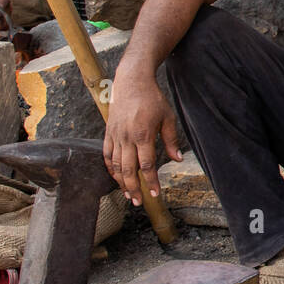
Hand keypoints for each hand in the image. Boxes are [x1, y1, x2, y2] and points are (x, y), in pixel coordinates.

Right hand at [102, 70, 182, 205]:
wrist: (132, 81)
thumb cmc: (153, 99)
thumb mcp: (168, 117)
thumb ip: (171, 140)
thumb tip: (177, 160)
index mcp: (143, 134)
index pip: (146, 165)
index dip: (150, 182)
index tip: (155, 194)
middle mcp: (127, 137)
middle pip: (128, 169)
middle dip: (133, 188)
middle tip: (138, 202)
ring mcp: (115, 135)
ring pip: (115, 165)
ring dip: (121, 182)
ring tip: (128, 195)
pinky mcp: (108, 132)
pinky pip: (106, 154)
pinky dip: (110, 168)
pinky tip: (116, 177)